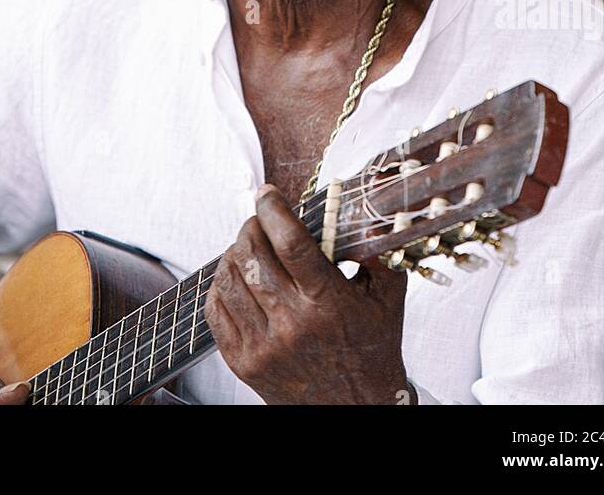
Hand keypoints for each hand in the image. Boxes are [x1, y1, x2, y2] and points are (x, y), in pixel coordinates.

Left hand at [204, 184, 413, 404]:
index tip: (267, 193)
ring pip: (229, 279)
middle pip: (252, 256)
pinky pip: (215, 312)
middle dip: (252, 226)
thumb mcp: (388, 297)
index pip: (291, 243)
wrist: (357, 410)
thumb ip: (378, 251)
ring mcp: (265, 346)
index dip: (273, 209)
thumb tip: (367, 210)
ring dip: (233, 252)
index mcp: (329, 303)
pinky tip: (236, 278)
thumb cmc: (373, 349)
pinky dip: (220, 286)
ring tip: (248, 247)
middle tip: (260, 220)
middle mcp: (293, 324)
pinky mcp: (244, 363)